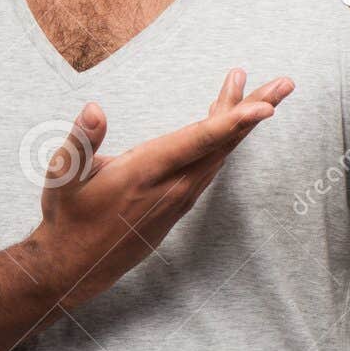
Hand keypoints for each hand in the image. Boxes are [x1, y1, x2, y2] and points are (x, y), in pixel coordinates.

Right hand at [27, 67, 294, 306]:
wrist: (72, 267)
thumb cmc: (67, 215)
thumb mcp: (64, 175)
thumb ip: (81, 140)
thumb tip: (95, 110)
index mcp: (146, 171)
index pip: (199, 141)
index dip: (234, 121)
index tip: (266, 108)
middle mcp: (171, 186)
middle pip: (223, 143)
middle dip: (256, 109)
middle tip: (285, 83)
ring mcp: (178, 198)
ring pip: (220, 154)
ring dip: (242, 121)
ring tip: (263, 93)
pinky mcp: (178, 205)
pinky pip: (210, 166)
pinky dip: (225, 140)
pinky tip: (229, 123)